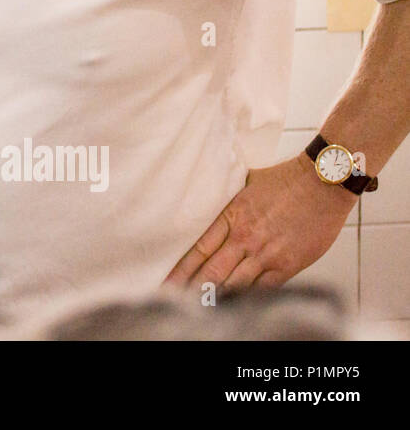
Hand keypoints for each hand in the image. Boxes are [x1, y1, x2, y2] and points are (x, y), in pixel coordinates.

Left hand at [164, 153, 355, 292]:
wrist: (322, 182)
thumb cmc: (286, 180)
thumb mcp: (245, 184)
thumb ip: (228, 199)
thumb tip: (209, 198)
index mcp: (231, 217)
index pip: (199, 249)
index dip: (181, 268)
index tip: (167, 281)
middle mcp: (245, 238)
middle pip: (211, 271)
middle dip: (192, 288)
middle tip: (175, 300)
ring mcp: (266, 254)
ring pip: (235, 284)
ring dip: (217, 297)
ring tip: (200, 309)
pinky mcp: (288, 265)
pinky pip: (264, 289)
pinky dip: (248, 299)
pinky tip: (235, 307)